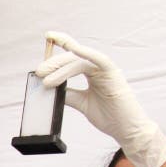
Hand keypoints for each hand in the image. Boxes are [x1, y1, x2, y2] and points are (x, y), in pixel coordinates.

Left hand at [35, 31, 165, 166]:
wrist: (126, 130)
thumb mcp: (82, 103)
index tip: (48, 36)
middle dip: (55, 62)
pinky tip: (73, 50)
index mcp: (93, 73)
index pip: (75, 55)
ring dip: (61, 68)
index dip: (63, 43)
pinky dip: (85, 54)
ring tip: (46, 79)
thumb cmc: (109, 116)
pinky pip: (99, 60)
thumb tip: (50, 88)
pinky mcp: (113, 75)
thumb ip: (69, 94)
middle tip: (39, 71)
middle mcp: (99, 68)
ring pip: (80, 61)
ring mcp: (106, 70)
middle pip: (73, 58)